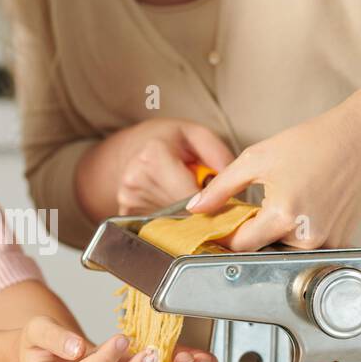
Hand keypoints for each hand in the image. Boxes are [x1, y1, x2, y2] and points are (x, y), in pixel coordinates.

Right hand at [107, 118, 234, 215]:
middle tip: (206, 197)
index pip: (189, 195)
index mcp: (153, 155)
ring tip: (184, 195)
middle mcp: (136, 178)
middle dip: (198, 208)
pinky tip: (171, 203)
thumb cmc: (169, 140)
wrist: (134, 146)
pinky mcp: (126, 212)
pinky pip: (157, 225)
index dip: (210, 202)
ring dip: (184, 214)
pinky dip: (170, 218)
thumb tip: (234, 193)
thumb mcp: (199, 136)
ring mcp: (128, 198)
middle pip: (180, 211)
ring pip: (171, 220)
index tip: (222, 203)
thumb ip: (220, 158)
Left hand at [186, 105, 360, 250]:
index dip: (224, 236)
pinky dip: (297, 232)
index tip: (217, 227)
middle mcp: (306, 237)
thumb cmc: (315, 144)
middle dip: (251, 233)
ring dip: (275, 234)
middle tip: (254, 206)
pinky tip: (304, 207)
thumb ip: (221, 187)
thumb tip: (196, 208)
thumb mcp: (257, 159)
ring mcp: (326, 243)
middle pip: (262, 249)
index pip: (239, 245)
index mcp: (283, 216)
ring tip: (285, 201)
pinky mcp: (339, 243)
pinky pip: (306, 247)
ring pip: (283, 249)